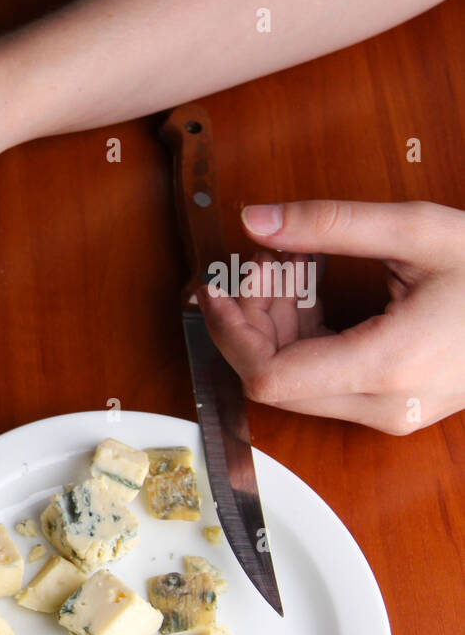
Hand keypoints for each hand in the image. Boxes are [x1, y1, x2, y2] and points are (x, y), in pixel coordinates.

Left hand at [197, 199, 464, 433]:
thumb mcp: (420, 232)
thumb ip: (331, 225)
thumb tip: (256, 219)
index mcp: (390, 365)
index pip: (270, 377)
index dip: (230, 335)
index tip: (214, 290)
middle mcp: (386, 405)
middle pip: (277, 381)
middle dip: (252, 322)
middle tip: (258, 264)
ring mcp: (392, 414)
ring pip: (299, 385)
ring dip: (276, 329)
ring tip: (287, 269)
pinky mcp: (395, 409)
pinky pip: (326, 383)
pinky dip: (305, 340)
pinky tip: (310, 294)